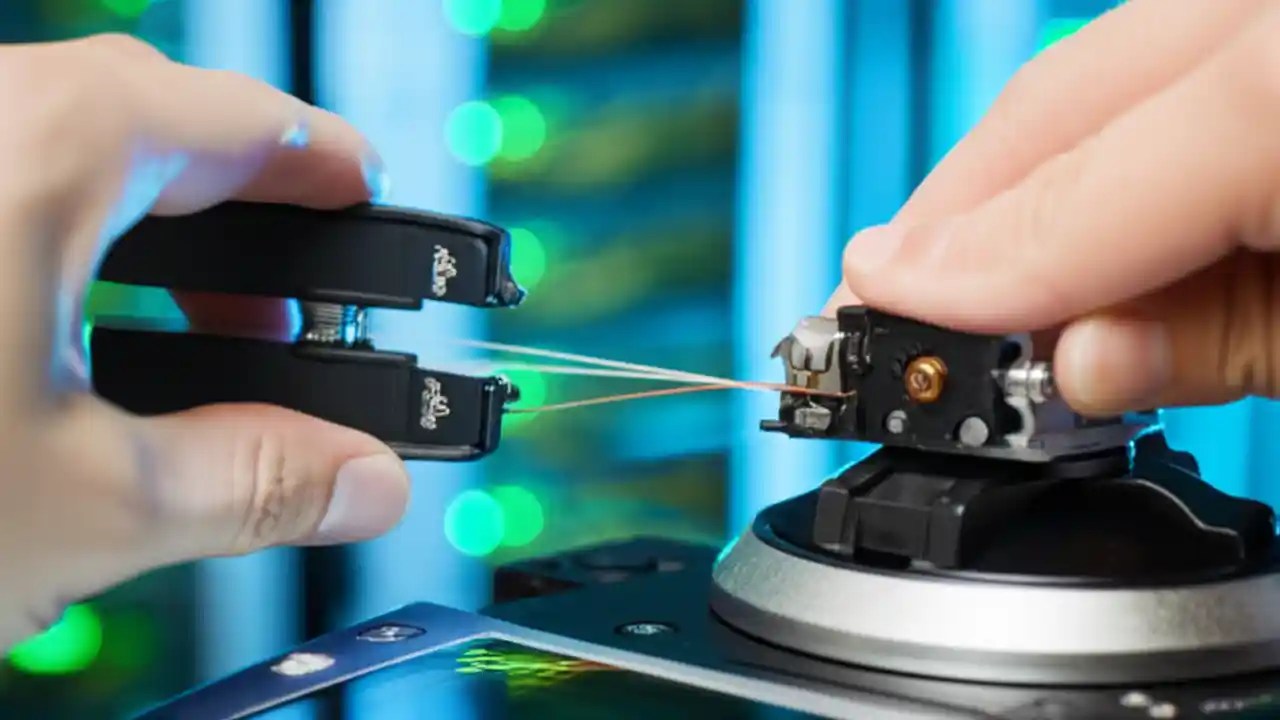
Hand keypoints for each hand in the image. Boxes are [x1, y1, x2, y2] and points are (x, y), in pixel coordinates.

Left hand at [0, 35, 408, 650]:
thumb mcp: (85, 507)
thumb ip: (255, 482)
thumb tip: (364, 481)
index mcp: (30, 150)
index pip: (239, 117)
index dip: (331, 165)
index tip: (373, 203)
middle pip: (145, 122)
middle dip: (240, 215)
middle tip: (294, 311)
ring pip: (54, 146)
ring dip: (142, 234)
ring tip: (187, 346)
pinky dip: (50, 242)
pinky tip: (59, 344)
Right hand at [829, 0, 1279, 415]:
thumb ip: (1222, 342)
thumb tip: (1084, 363)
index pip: (1085, 182)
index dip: (969, 266)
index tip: (885, 312)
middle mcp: (1275, 7)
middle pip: (1058, 97)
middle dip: (957, 214)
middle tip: (884, 300)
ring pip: (1097, 64)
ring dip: (1019, 178)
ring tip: (967, 279)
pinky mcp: (1274, 15)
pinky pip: (1166, 57)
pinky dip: (1108, 138)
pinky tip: (1076, 215)